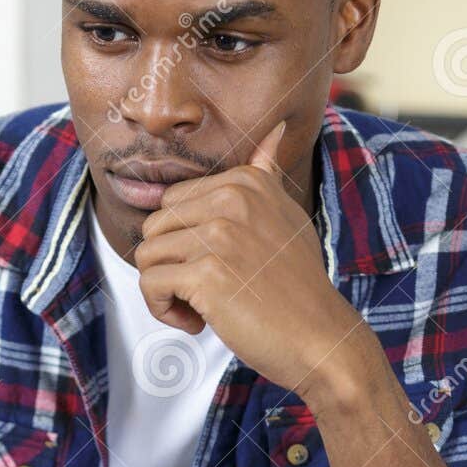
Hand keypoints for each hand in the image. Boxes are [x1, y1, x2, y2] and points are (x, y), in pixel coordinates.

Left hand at [135, 122, 370, 404]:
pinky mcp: (206, 274)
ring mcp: (219, 235)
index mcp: (246, 182)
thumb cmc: (299, 287)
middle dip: (168, 265)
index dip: (183, 241)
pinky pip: (150, 285)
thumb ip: (267, 176)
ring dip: (164, 291)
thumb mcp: (287, 217)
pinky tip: (198, 322)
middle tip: (203, 292)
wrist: (320, 337)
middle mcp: (232, 200)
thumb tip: (275, 129)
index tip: (214, 266)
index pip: (172, 202)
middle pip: (153, 226)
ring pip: (146, 256)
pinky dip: (164, 310)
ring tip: (200, 307)